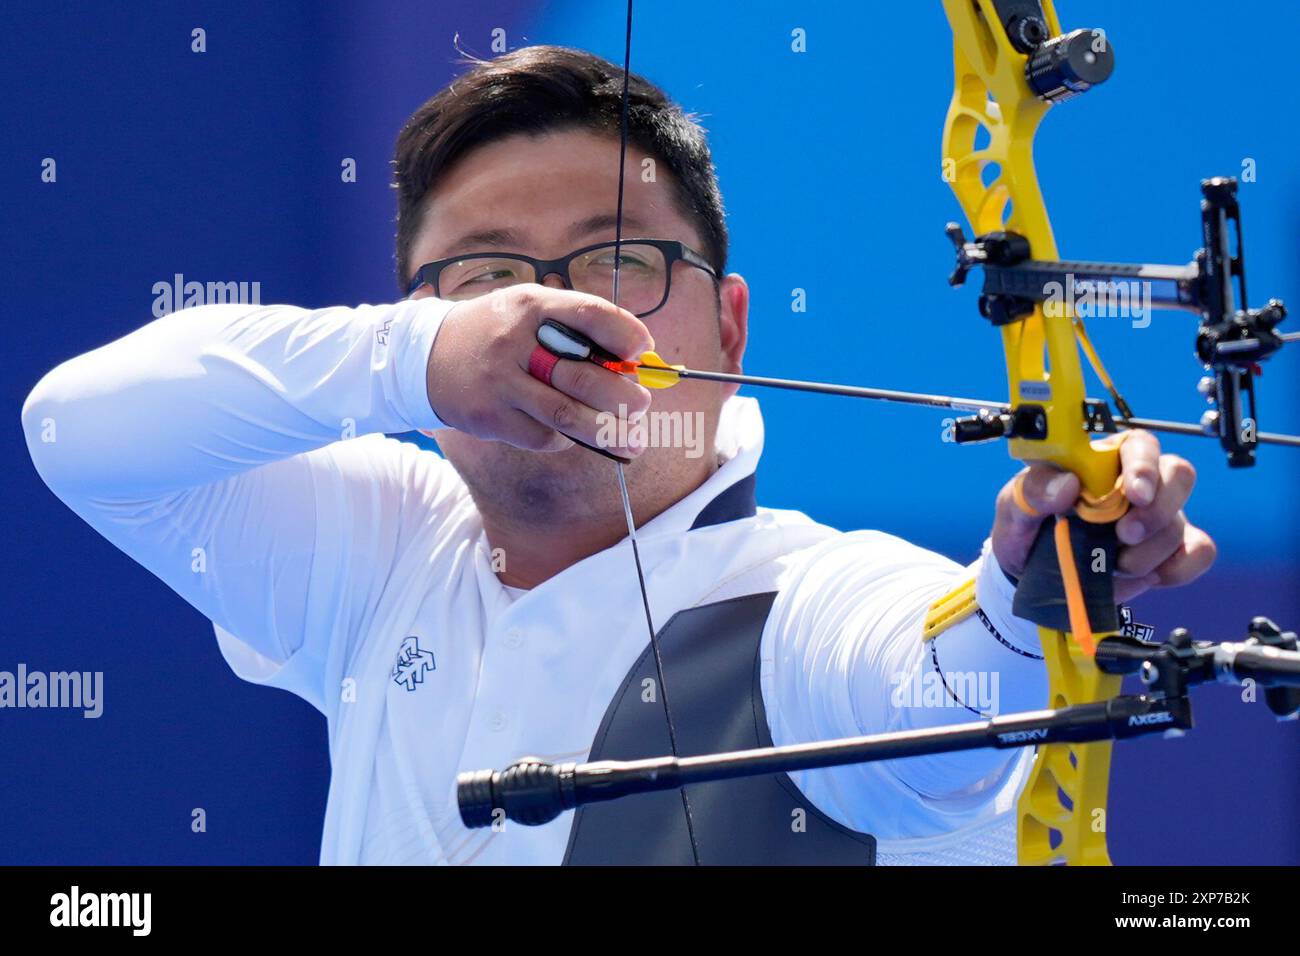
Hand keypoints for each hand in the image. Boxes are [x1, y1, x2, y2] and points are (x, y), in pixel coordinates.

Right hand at [418, 284, 653, 455]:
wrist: (426, 357)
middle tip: (642, 405)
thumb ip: (575, 328)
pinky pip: (544, 436)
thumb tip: (633, 360)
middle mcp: (515, 342)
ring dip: (608, 431)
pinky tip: (575, 434)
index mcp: (532, 306)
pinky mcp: (490, 417)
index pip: (590, 314)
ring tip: (632, 437)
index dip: (626, 335)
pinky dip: (567, 438)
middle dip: (624, 396)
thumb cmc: (497, 333)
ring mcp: (500, 383)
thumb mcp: (530, 312)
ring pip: (568, 415)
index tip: (643, 352)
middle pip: (585, 376)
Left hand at [990, 431, 1216, 603]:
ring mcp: (1157, 519)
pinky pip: (1199, 552)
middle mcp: (1135, 487)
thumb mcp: (1013, 508)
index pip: (1139, 445)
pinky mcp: (1168, 553)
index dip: (1144, 464)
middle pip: (1178, 474)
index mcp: (1100, 463)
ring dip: (1150, 549)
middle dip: (1159, 508)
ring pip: (1181, 522)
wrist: (1029, 578)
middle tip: (1125, 534)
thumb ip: (1032, 491)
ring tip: (1114, 564)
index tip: (1134, 492)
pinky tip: (1149, 576)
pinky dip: (1180, 567)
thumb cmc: (1027, 530)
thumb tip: (1067, 484)